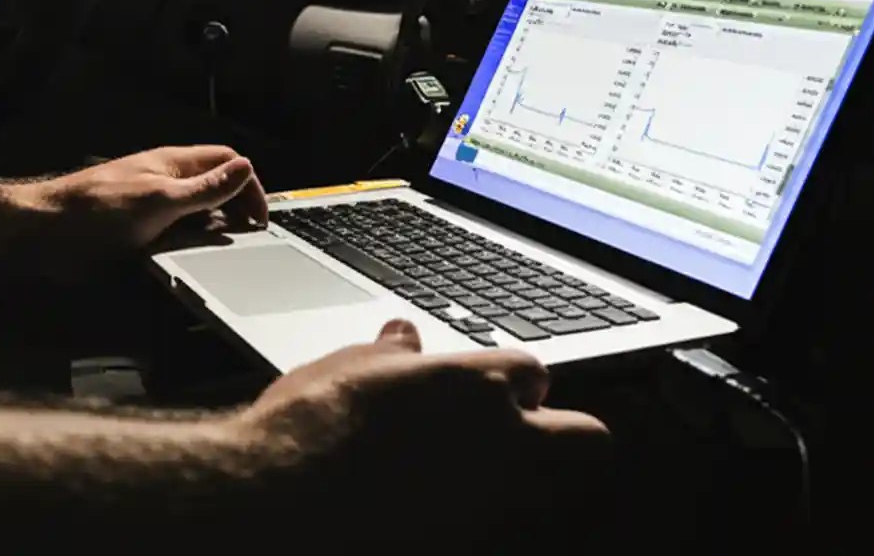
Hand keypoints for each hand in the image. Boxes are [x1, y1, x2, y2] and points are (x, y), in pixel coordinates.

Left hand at [19, 146, 268, 250]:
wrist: (45, 231)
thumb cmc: (100, 210)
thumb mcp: (161, 200)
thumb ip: (205, 188)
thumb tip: (246, 167)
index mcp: (174, 163)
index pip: (227, 162)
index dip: (249, 186)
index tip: (259, 221)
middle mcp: (166, 180)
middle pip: (216, 186)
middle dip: (237, 208)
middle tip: (248, 239)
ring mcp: (152, 202)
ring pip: (198, 210)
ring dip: (215, 228)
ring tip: (224, 252)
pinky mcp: (138, 226)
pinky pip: (177, 230)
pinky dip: (191, 242)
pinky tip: (191, 257)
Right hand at [243, 320, 610, 538]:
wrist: (286, 502)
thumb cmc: (313, 426)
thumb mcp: (351, 370)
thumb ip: (391, 356)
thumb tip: (404, 339)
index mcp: (475, 386)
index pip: (534, 372)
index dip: (517, 384)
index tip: (498, 394)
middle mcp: (502, 445)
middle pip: (587, 438)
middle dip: (566, 435)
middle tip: (523, 439)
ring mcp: (495, 505)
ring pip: (553, 495)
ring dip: (528, 485)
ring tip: (476, 484)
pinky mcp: (472, 545)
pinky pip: (501, 531)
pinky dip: (484, 521)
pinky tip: (440, 514)